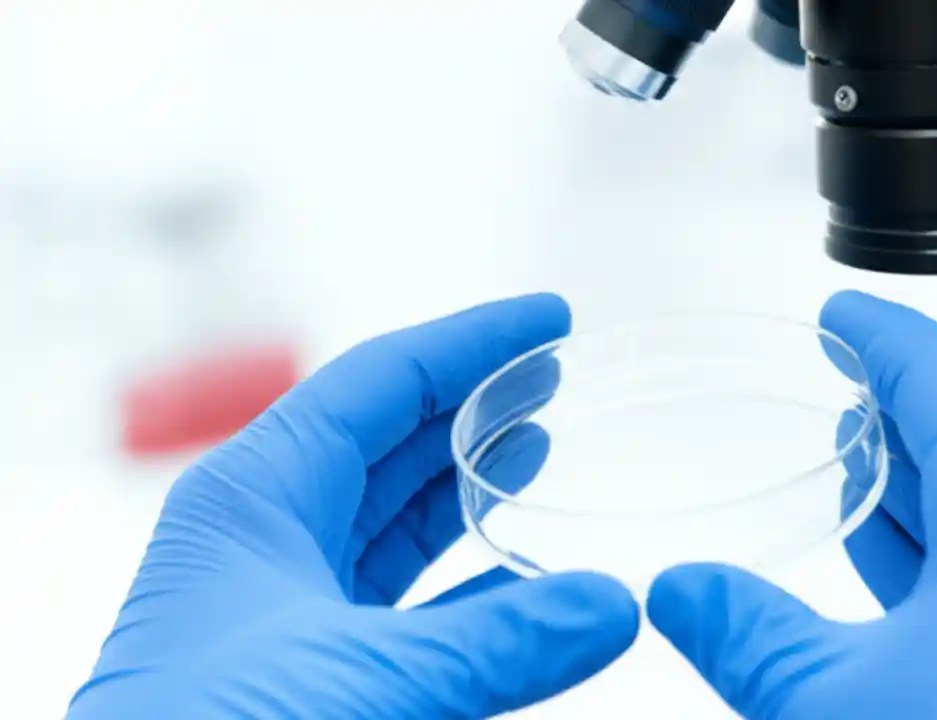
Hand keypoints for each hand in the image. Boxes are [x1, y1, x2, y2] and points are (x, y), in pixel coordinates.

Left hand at [69, 295, 638, 718]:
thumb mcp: (364, 681)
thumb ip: (497, 641)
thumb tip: (618, 607)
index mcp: (253, 497)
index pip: (379, 381)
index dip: (472, 341)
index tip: (549, 318)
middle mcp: (267, 537)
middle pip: (390, 437)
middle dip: (476, 402)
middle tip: (555, 373)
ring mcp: (287, 604)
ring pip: (394, 518)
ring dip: (471, 484)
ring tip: (542, 443)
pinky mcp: (314, 667)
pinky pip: (404, 602)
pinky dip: (467, 585)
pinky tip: (524, 577)